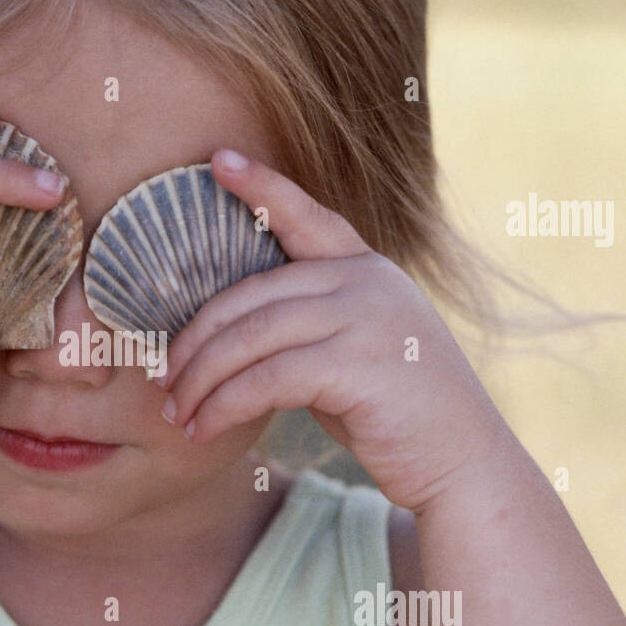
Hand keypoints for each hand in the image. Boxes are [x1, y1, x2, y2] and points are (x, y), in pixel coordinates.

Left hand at [156, 149, 512, 511]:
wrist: (464, 465)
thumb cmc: (396, 414)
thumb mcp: (353, 351)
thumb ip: (307, 326)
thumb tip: (227, 335)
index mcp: (367, 269)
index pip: (306, 216)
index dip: (261, 186)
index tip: (217, 160)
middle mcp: (368, 282)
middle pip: (250, 296)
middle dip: (195, 342)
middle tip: (161, 380)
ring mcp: (367, 320)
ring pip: (250, 338)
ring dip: (200, 381)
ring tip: (173, 414)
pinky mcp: (358, 367)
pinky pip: (265, 380)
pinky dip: (223, 407)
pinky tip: (202, 430)